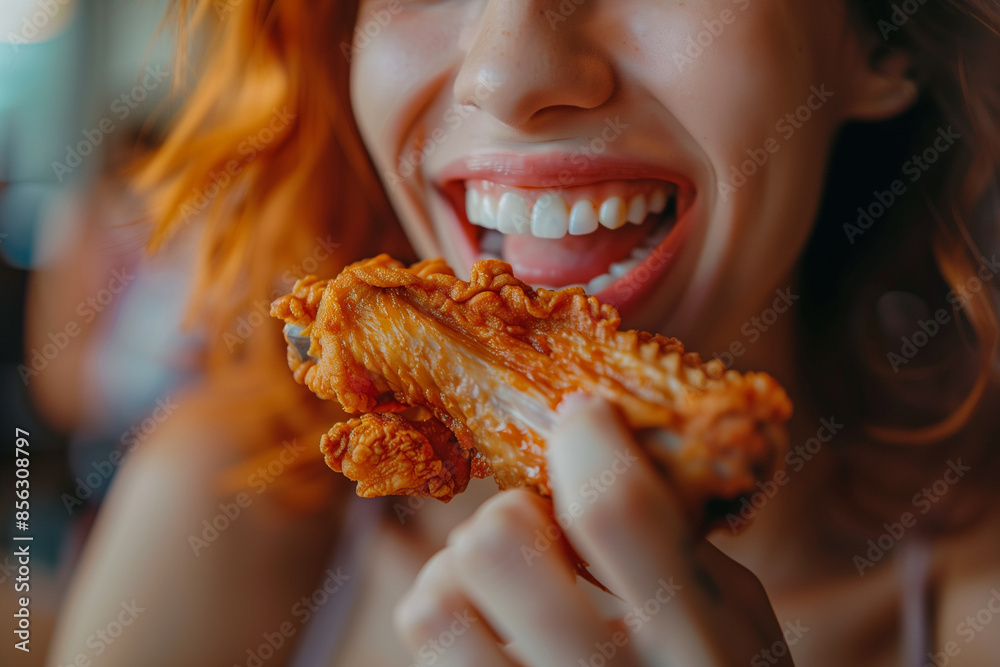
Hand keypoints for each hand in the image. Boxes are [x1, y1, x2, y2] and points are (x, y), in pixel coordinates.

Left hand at [394, 395, 793, 665]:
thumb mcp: (737, 620)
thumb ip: (682, 538)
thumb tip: (609, 437)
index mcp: (699, 650)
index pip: (615, 512)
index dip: (588, 443)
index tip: (582, 420)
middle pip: (497, 544)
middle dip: (517, 514)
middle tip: (540, 532)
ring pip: (434, 605)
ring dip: (460, 571)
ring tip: (497, 587)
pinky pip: (429, 652)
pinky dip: (453, 621)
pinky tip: (491, 634)